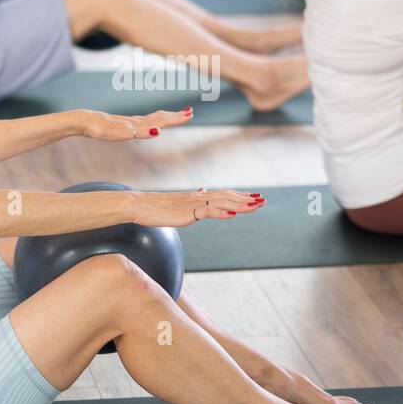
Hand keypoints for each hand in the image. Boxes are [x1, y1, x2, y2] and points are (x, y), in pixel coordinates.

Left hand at [78, 107, 192, 140]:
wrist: (83, 121)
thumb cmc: (98, 128)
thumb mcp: (118, 132)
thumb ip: (138, 132)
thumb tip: (158, 130)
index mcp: (137, 124)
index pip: (161, 120)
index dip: (175, 118)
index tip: (190, 113)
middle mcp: (136, 122)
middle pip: (159, 118)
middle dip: (175, 116)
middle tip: (190, 112)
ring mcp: (129, 122)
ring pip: (152, 118)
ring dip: (166, 117)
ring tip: (177, 115)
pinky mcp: (123, 124)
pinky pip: (143, 121)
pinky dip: (153, 121)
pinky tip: (153, 124)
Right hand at [129, 188, 266, 227]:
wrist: (139, 205)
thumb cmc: (156, 206)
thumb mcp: (178, 202)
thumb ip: (193, 197)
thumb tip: (204, 190)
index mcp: (197, 197)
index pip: (223, 195)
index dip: (240, 196)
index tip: (254, 197)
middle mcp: (198, 198)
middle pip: (227, 197)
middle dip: (246, 199)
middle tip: (263, 200)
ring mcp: (194, 204)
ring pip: (222, 203)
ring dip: (241, 204)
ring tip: (256, 205)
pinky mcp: (187, 212)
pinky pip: (208, 212)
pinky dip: (222, 212)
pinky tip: (233, 213)